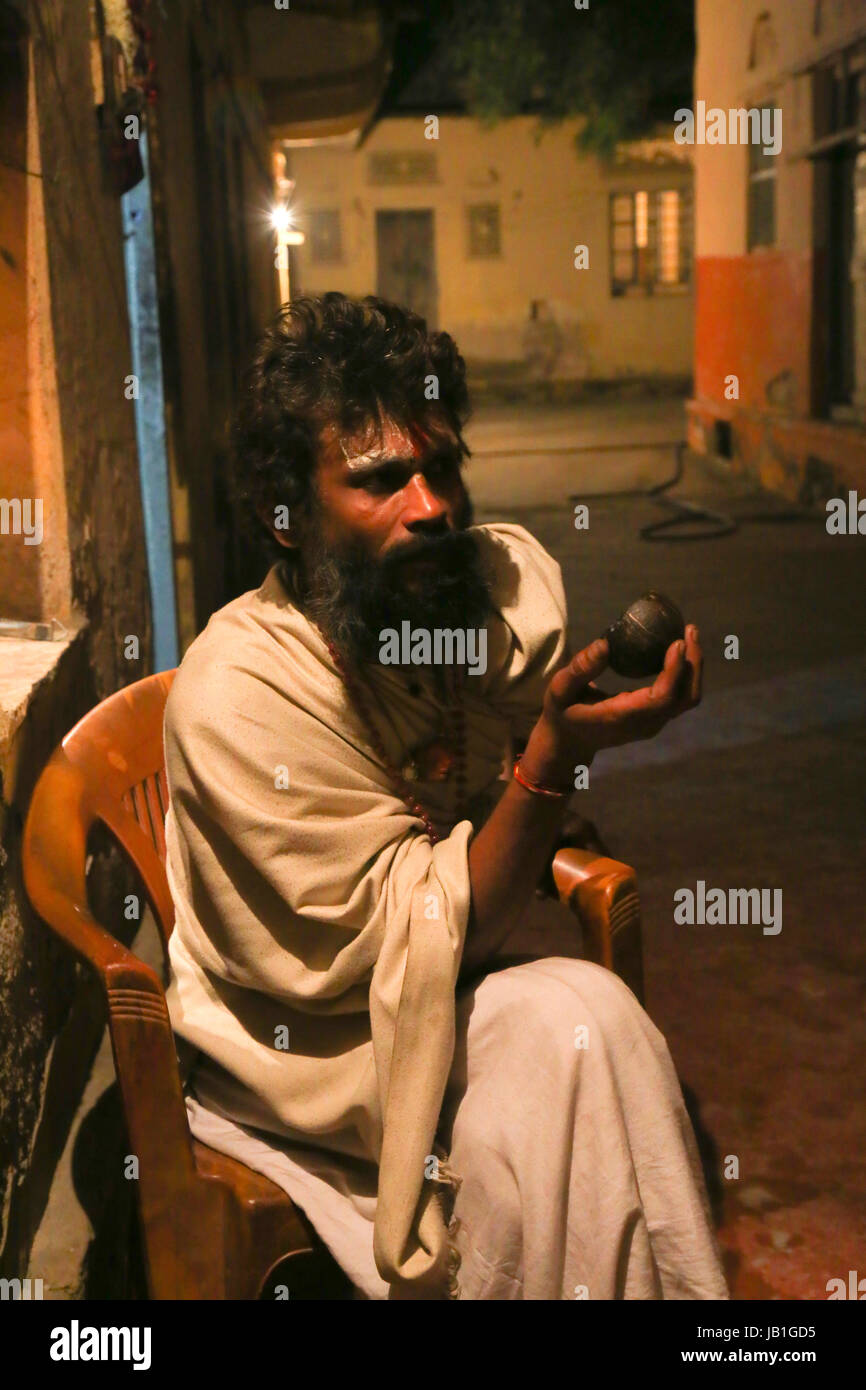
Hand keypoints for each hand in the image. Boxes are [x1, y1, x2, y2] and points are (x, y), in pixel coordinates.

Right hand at [523, 626, 701, 781]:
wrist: (569, 743)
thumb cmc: (563, 713)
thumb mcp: (560, 689)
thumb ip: (580, 669)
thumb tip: (605, 644)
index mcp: (622, 716)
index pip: (661, 697)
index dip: (675, 671)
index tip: (678, 642)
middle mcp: (645, 723)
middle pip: (685, 697)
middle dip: (693, 663)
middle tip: (690, 629)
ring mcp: (653, 723)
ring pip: (688, 698)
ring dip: (694, 666)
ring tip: (689, 634)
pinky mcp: (656, 718)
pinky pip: (681, 696)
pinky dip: (685, 672)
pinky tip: (679, 649)